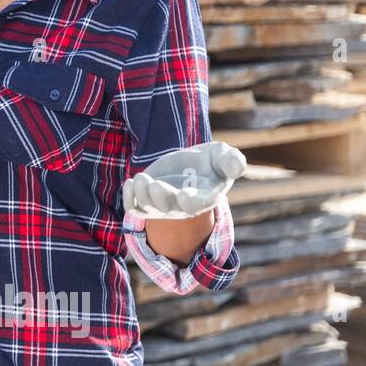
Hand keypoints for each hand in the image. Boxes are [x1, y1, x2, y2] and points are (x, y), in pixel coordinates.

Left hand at [122, 140, 246, 219]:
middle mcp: (182, 205)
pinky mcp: (147, 200)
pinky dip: (128, 198)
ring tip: (142, 177)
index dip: (190, 203)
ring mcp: (163, 205)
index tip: (183, 195)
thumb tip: (237, 168)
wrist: (191, 165)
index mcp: (204, 197)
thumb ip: (233, 162)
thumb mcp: (224, 156)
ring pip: (147, 207)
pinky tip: (130, 182)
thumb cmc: (211, 162)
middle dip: (159, 198)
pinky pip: (132, 207)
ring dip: (141, 194)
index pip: (197, 206)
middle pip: (168, 209)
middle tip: (155, 184)